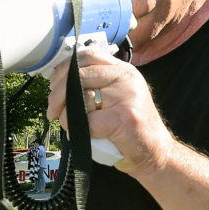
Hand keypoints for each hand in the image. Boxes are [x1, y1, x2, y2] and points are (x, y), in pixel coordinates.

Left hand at [47, 47, 174, 177]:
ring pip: (80, 97)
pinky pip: (86, 120)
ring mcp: (126, 97)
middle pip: (79, 75)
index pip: (88, 55)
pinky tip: (78, 135)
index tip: (55, 85)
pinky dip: (75, 129)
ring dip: (66, 115)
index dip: (65, 69)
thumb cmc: (131, 130)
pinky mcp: (123, 118)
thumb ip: (98, 85)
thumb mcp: (118, 98)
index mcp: (123, 70)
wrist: (156, 154)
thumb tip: (60, 82)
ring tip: (68, 125)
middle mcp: (126, 78)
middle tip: (52, 110)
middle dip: (58, 94)